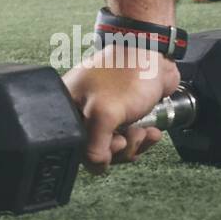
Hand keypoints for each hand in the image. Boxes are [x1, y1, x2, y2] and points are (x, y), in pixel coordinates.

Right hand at [62, 42, 181, 173]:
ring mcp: (103, 111)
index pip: (72, 145)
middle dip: (119, 148)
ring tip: (143, 129)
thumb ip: (94, 147)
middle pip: (95, 149)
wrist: (154, 52)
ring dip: (134, 143)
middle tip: (128, 135)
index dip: (93, 152)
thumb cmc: (125, 74)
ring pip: (114, 146)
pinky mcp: (123, 112)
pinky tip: (151, 130)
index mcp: (66, 105)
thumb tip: (96, 167)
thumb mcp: (104, 114)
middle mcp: (82, 109)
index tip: (111, 144)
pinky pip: (129, 137)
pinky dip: (142, 137)